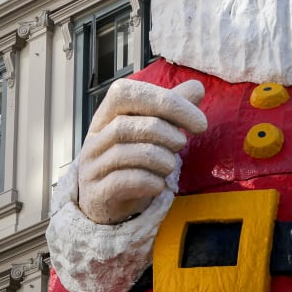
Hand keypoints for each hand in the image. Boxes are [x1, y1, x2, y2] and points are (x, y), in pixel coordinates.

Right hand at [78, 79, 206, 223]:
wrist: (111, 205)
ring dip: (162, 159)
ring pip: (127, 153)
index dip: (165, 102)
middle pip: (125, 125)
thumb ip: (171, 110)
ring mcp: (92, 167)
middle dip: (166, 134)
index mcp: (105, 116)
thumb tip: (196, 86)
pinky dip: (151, 182)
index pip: (126, 93)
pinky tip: (160, 185)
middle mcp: (94, 139)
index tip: (199, 122)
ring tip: (170, 166)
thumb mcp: (153, 133)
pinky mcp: (98, 193)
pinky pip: (125, 181)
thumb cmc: (134, 163)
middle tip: (181, 145)